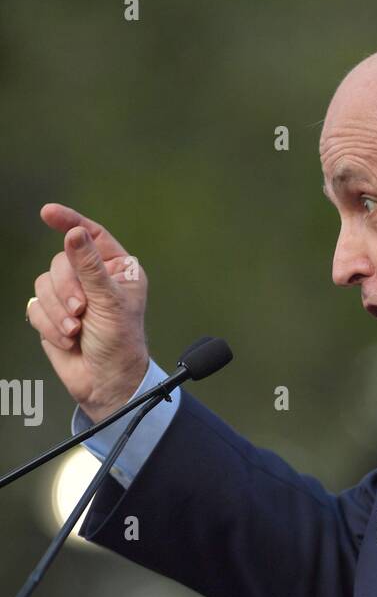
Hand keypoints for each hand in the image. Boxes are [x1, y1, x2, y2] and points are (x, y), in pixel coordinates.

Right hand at [29, 204, 149, 420]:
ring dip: (58, 311)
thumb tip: (74, 233)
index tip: (48, 213)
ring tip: (76, 330)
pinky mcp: (52, 315)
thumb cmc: (120, 345)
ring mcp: (70, 296)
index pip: (91, 235)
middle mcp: (92, 279)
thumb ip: (89, 266)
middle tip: (81, 310)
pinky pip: (36, 306)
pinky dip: (50, 325)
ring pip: (44, 283)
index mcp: (116, 269)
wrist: (106, 383)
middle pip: (61, 261)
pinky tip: (68, 339)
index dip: (70, 221)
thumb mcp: (110, 302)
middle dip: (67, 288)